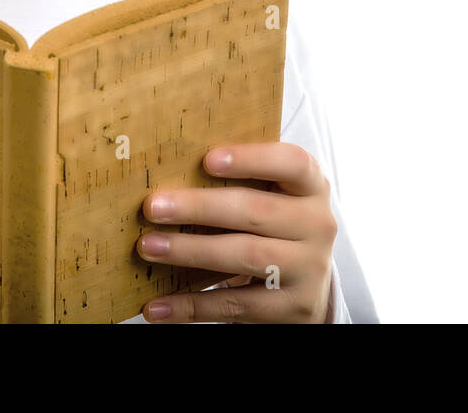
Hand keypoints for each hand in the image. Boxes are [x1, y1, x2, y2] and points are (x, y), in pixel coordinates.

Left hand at [136, 142, 337, 322]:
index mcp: (312, 186)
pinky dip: (192, 305)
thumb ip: (241, 180)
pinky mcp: (292, 308)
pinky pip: (235, 305)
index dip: (251, 159)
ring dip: (191, 250)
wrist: (309, 283)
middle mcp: (318, 225)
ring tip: (149, 247)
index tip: (207, 160)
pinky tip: (157, 305)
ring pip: (246, 256)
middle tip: (153, 207)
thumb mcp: (273, 196)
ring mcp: (308, 268)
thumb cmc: (274, 223)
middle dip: (199, 207)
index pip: (292, 163)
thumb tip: (170, 169)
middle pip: (256, 211)